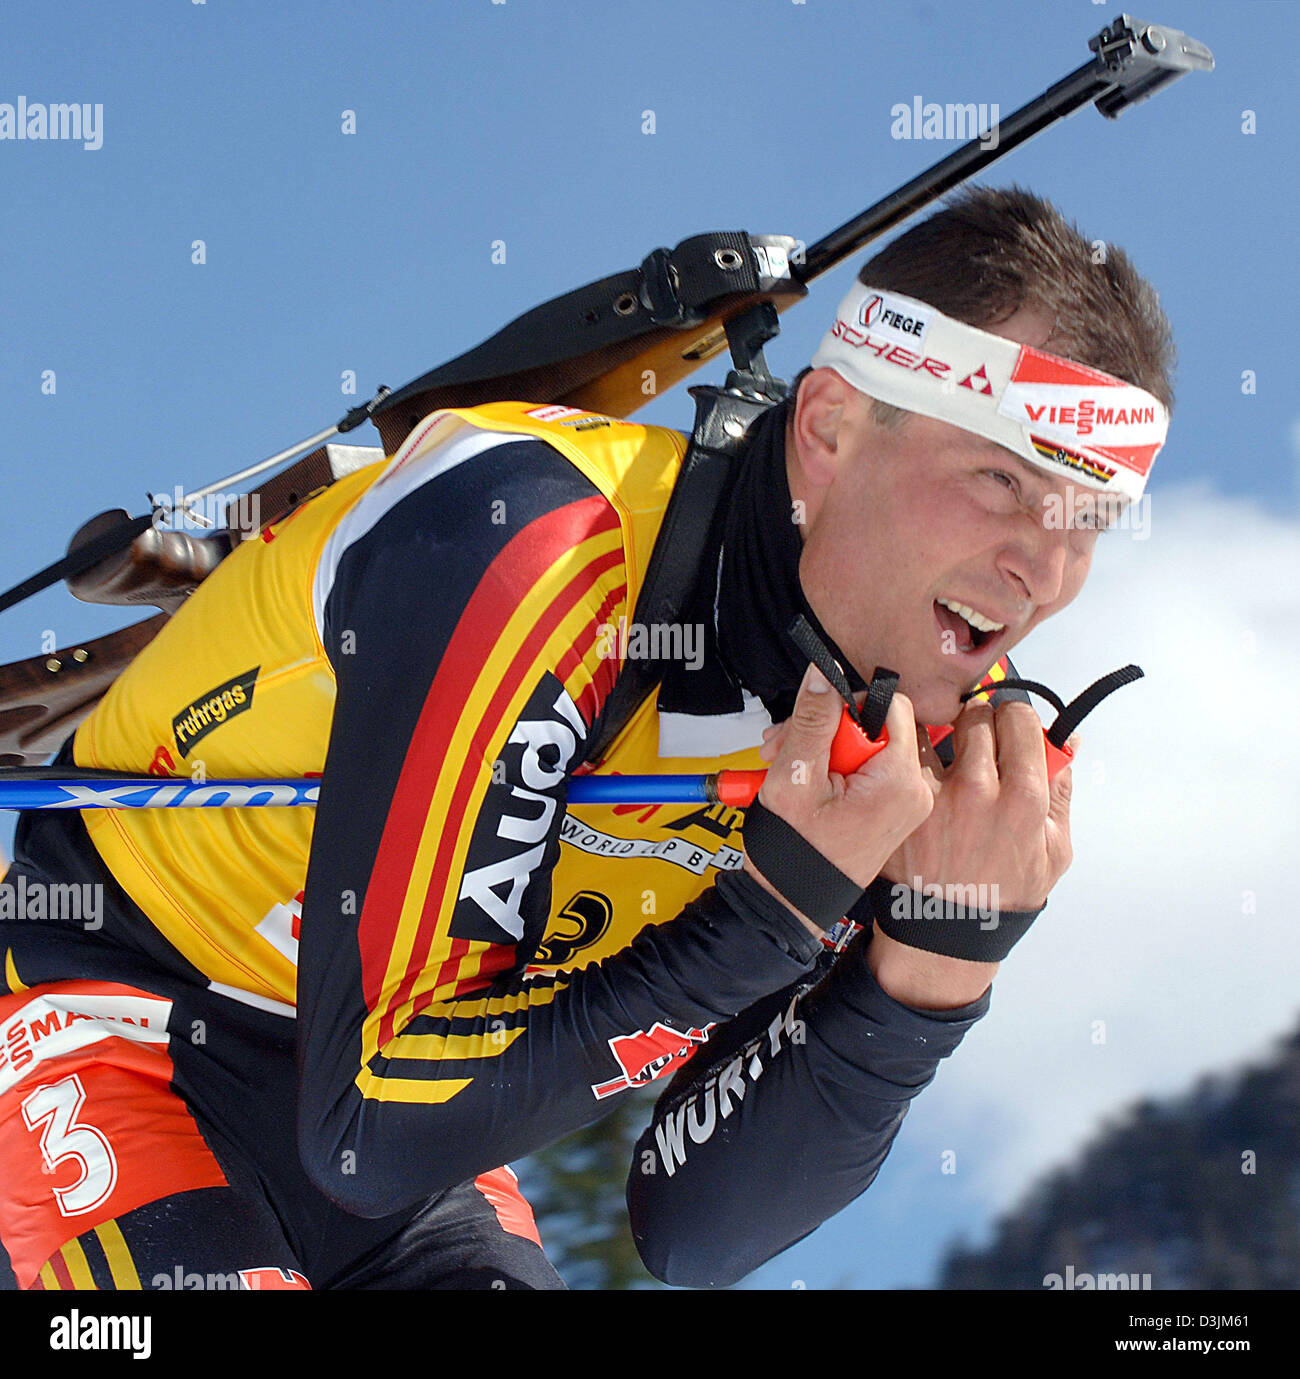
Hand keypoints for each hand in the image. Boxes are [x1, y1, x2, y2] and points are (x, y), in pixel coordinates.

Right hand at [748, 664, 933, 914]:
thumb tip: (823, 674)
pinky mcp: (891, 809)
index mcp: (899, 781)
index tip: (814, 724)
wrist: (791, 902)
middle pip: (875, 725)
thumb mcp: (795, 778)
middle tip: (784, 746)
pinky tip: (806, 782)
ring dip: (823, 747)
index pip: (890, 706)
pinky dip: (834, 768)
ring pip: (866, 746)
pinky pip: (867, 770)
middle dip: (825, 729)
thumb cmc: (794, 855)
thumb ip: (813, 720)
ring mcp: (903, 803)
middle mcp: (912, 791)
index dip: (847, 706)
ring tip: (787, 768)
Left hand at [881, 698, 1075, 910]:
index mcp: (1023, 797)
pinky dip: (906, 756)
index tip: (1011, 726)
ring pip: (932, 727)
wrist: (948, 933)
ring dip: (938, 733)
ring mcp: (932, 796)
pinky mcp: (899, 805)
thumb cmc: (1005, 894)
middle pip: (977, 714)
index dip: (1016, 717)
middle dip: (980, 721)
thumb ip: (1062, 788)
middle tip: (978, 738)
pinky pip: (900, 758)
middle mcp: (976, 790)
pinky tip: (916, 770)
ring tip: (943, 752)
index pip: (1019, 717)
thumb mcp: (1054, 849)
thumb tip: (1068, 739)